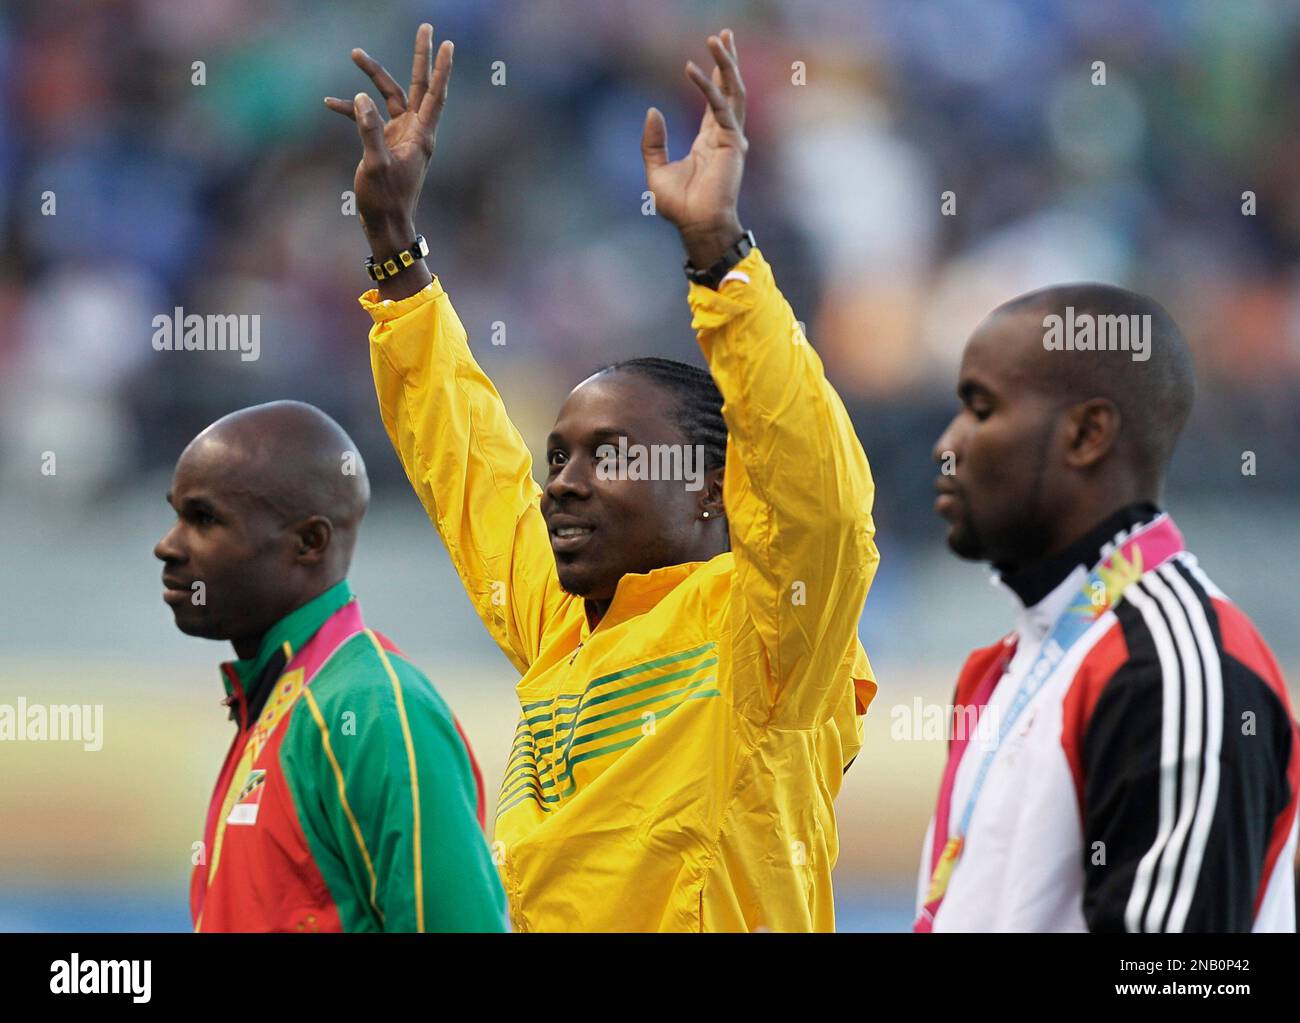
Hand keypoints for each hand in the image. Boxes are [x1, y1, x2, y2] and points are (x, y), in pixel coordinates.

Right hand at [325, 24, 451, 266]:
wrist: (386, 227)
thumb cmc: (385, 201)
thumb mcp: (375, 165)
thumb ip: (369, 130)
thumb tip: (361, 98)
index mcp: (421, 135)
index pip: (434, 95)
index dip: (441, 69)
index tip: (448, 44)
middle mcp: (415, 132)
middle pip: (419, 86)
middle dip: (421, 57)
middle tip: (427, 27)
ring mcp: (401, 137)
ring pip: (392, 98)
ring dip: (374, 77)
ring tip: (355, 53)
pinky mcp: (387, 144)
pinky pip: (371, 119)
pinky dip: (354, 110)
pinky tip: (330, 103)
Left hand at [641, 29, 746, 267]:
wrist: (696, 225)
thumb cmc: (679, 206)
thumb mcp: (656, 169)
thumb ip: (653, 141)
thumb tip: (652, 110)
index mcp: (709, 140)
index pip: (715, 100)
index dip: (714, 76)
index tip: (713, 51)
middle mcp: (724, 135)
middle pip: (730, 89)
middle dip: (727, 61)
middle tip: (723, 34)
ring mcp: (731, 137)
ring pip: (733, 91)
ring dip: (726, 64)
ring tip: (717, 39)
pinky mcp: (732, 142)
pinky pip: (719, 107)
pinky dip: (706, 87)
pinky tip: (692, 69)